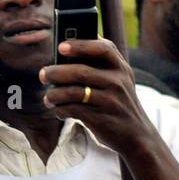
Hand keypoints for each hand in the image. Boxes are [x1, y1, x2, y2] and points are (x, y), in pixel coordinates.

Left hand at [39, 39, 157, 158]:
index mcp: (121, 67)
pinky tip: (58, 110)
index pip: (103, 48)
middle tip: (43, 74)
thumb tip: (66, 47)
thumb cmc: (118, 101)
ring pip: (74, 92)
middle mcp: (117, 82)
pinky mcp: (101, 118)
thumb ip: (100, 63)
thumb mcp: (118, 79)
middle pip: (81, 72)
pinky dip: (60, 109)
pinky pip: (73, 110)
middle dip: (56, 72)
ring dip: (54, 94)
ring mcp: (110, 101)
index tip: (61, 47)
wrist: (136, 134)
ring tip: (47, 97)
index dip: (81, 45)